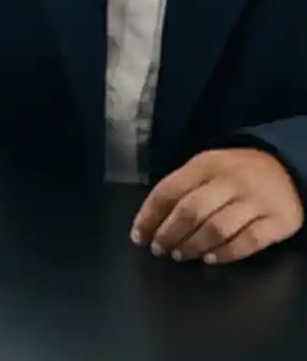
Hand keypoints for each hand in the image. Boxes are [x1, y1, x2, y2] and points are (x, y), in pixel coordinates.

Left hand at [132, 149, 303, 264]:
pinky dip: (225, 254)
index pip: (169, 191)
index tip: (138, 236)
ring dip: (192, 246)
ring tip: (179, 254)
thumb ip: (182, 188)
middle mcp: (232, 181)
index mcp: (206, 164)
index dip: (149, 216)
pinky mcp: (280, 220)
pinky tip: (209, 259)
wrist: (287, 168)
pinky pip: (248, 242)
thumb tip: (151, 221)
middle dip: (168, 234)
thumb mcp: (206, 168)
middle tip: (158, 249)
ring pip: (217, 229)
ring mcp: (258, 201)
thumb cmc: (235, 173)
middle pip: (191, 211)